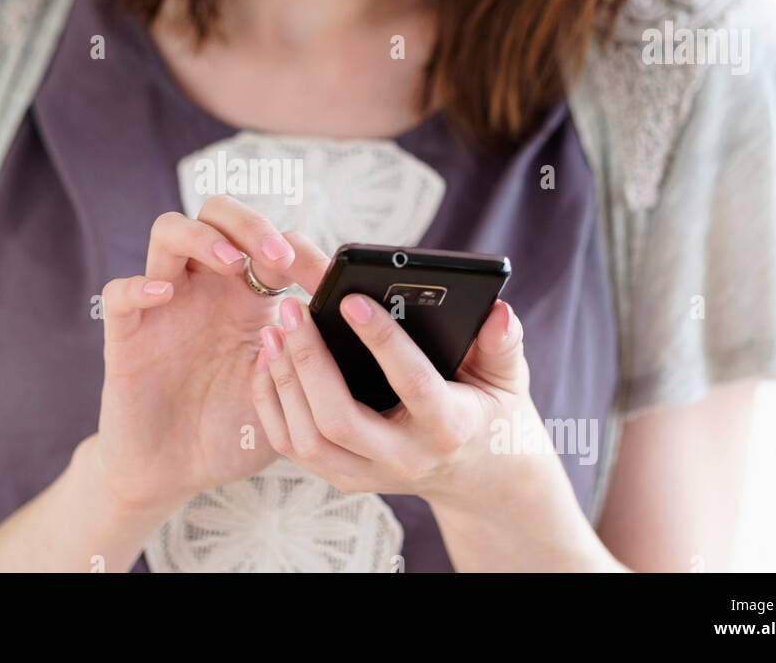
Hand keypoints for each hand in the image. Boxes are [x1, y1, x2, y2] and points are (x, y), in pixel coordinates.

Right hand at [95, 196, 330, 513]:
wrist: (176, 475)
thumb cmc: (233, 433)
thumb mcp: (288, 400)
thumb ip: (310, 364)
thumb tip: (333, 323)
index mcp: (248, 299)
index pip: (270, 242)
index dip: (299, 247)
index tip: (325, 277)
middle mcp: (206, 291)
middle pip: (219, 215)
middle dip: (251, 224)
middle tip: (278, 258)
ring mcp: (164, 306)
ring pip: (170, 231)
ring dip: (204, 237)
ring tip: (233, 264)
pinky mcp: (126, 334)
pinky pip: (120, 292)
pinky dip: (138, 285)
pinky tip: (163, 295)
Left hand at [251, 294, 622, 570]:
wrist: (480, 477)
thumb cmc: (490, 412)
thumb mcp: (506, 378)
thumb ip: (503, 345)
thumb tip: (499, 313)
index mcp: (448, 428)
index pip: (411, 384)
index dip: (382, 341)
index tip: (350, 299)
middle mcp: (404, 458)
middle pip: (339, 420)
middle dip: (309, 360)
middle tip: (293, 308)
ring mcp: (368, 474)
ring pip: (308, 439)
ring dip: (284, 381)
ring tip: (276, 328)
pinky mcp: (343, 477)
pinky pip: (292, 446)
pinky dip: (273, 402)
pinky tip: (269, 360)